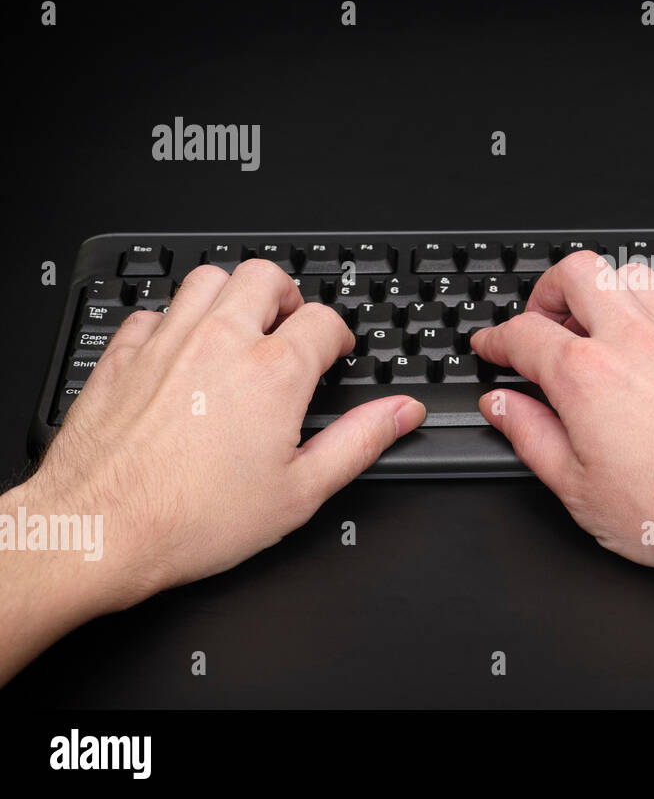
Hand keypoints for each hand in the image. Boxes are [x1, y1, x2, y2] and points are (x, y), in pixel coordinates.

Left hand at [27, 259, 425, 611]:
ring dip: (232, 295)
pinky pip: (154, 311)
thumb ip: (360, 441)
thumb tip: (401, 413)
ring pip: (207, 279)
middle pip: (264, 277)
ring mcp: (167, 343)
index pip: (323, 319)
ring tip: (241, 327)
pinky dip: (174, 321)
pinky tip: (181, 351)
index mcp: (273, 373)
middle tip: (291, 327)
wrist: (97, 532)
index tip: (334, 354)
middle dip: (287, 296)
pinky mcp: (122, 356)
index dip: (338, 335)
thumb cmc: (193, 520)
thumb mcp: (301, 492)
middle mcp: (220, 343)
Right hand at [470, 250, 653, 571]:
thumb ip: (533, 439)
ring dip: (608, 291)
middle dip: (548, 290)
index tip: (493, 348)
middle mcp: (635, 339)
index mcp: (587, 375)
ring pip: (634, 274)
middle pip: (577, 273)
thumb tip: (503, 407)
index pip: (523, 333)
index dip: (497, 338)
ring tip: (601, 323)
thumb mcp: (582, 493)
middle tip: (543, 321)